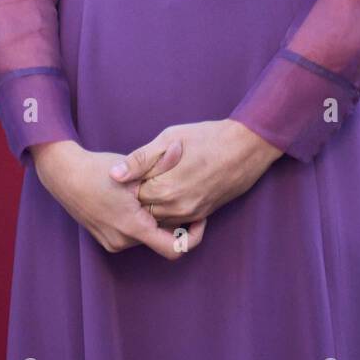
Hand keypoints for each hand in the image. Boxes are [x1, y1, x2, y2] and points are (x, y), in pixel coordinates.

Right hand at [31, 141, 206, 260]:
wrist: (65, 176)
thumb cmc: (100, 170)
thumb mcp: (134, 166)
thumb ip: (161, 163)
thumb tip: (181, 148)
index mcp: (133, 227)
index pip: (174, 248)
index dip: (192, 237)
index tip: (200, 220)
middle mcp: (123, 242)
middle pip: (161, 239)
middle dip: (173, 222)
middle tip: (182, 198)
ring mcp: (113, 243)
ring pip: (147, 236)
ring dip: (155, 220)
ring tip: (156, 195)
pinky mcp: (106, 240)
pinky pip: (133, 236)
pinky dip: (141, 222)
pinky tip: (139, 200)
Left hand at [109, 118, 282, 223]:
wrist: (245, 148)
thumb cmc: (206, 137)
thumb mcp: (169, 138)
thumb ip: (140, 159)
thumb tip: (113, 175)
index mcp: (164, 188)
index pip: (132, 194)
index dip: (130, 181)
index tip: (133, 168)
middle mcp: (177, 207)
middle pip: (144, 210)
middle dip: (140, 195)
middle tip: (144, 175)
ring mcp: (191, 214)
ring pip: (159, 218)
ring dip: (155, 204)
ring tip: (159, 181)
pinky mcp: (202, 215)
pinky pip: (177, 222)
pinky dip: (170, 210)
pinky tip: (172, 190)